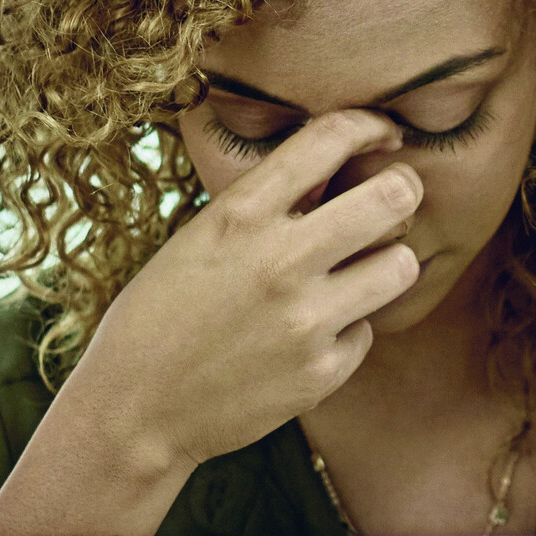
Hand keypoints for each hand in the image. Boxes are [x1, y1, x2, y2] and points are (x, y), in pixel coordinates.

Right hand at [0, 110, 420, 535]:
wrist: (133, 409)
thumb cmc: (159, 315)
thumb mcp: (199, 237)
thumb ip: (265, 205)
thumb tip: (336, 169)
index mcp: (240, 213)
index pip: (330, 139)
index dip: (370, 126)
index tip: (382, 137)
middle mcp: (280, 259)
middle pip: (394, 197)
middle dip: (402, 191)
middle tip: (394, 200)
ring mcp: (305, 320)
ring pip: (402, 265)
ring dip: (386, 264)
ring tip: (356, 274)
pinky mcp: (321, 372)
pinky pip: (369, 331)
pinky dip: (348, 331)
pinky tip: (309, 337)